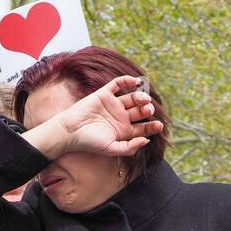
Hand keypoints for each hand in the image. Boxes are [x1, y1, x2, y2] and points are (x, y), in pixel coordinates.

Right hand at [22, 75, 162, 160]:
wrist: (71, 131)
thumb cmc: (90, 143)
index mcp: (124, 131)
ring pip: (132, 98)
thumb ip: (130, 147)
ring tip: (144, 99)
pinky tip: (136, 82)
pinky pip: (118, 84)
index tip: (159, 125)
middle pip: (139, 111)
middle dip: (146, 110)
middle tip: (148, 110)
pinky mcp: (104, 94)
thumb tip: (146, 140)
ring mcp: (113, 105)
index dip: (152, 126)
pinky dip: (127, 81)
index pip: (142, 127)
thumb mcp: (112, 149)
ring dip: (140, 97)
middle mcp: (120, 117)